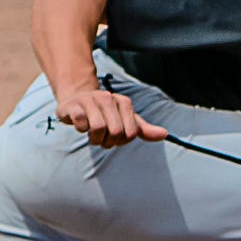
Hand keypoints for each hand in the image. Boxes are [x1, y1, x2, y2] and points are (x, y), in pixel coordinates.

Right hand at [54, 85, 168, 147]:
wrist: (77, 99)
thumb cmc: (106, 113)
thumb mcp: (126, 120)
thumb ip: (144, 129)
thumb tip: (165, 134)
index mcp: (124, 102)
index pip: (131, 133)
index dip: (122, 141)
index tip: (115, 136)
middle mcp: (109, 98)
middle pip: (115, 132)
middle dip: (108, 142)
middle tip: (103, 138)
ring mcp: (91, 100)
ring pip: (99, 128)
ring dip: (95, 139)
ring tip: (92, 134)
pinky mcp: (75, 105)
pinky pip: (81, 124)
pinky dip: (81, 130)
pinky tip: (81, 125)